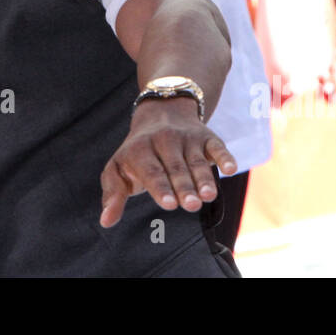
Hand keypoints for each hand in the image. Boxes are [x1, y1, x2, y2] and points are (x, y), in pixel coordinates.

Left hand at [99, 96, 234, 228]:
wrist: (161, 112)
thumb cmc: (137, 153)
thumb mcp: (118, 169)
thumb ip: (113, 195)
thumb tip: (105, 222)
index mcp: (140, 149)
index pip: (151, 170)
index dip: (160, 187)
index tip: (168, 204)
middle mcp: (164, 140)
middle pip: (175, 167)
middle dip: (183, 187)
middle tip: (191, 205)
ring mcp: (187, 138)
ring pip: (196, 160)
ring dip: (204, 178)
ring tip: (208, 196)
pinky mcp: (207, 137)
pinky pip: (217, 146)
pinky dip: (224, 156)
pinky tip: (230, 168)